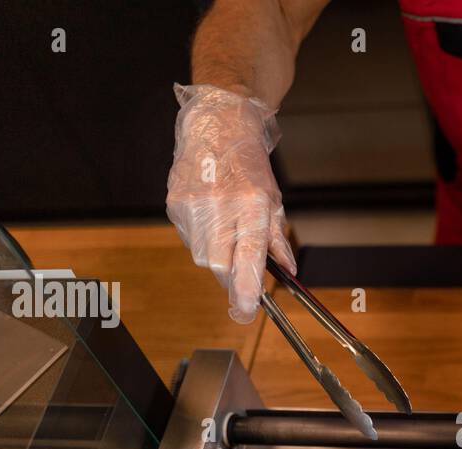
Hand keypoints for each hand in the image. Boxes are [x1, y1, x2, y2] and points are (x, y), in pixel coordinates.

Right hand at [166, 83, 297, 323]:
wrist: (216, 124)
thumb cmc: (247, 162)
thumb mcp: (272, 198)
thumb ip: (277, 238)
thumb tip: (286, 269)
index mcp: (250, 205)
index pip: (247, 260)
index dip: (245, 292)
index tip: (246, 311)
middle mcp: (220, 206)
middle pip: (219, 266)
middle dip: (231, 279)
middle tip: (242, 277)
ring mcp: (193, 206)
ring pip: (203, 257)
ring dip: (218, 257)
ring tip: (227, 231)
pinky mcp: (174, 204)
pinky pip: (189, 239)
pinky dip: (203, 240)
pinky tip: (210, 219)